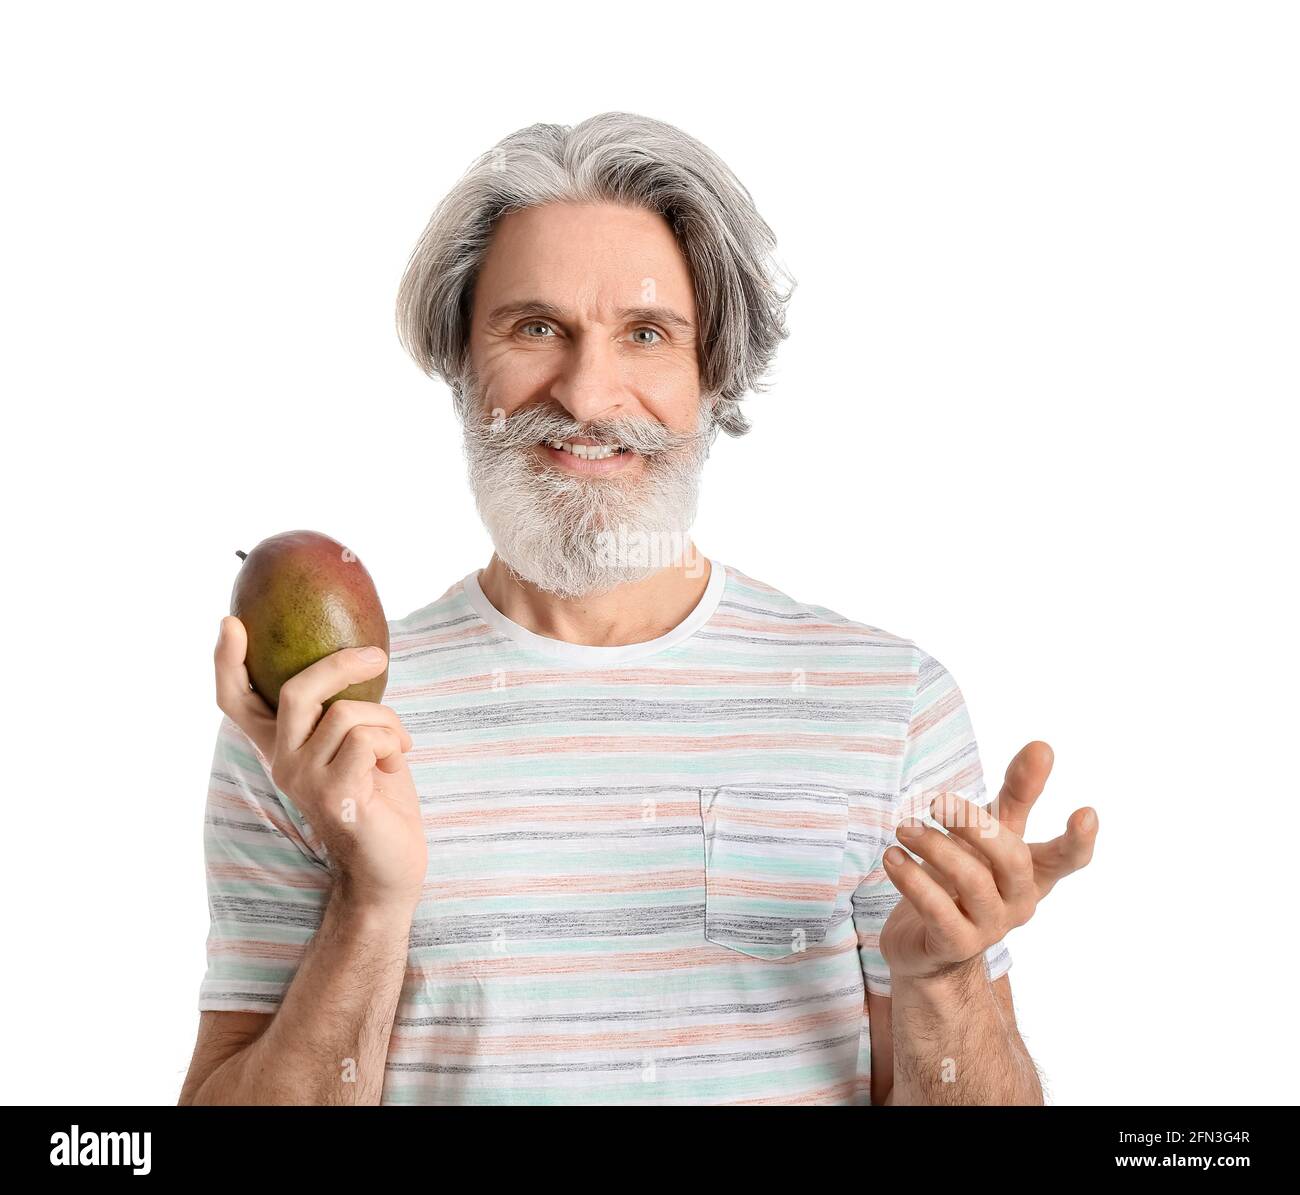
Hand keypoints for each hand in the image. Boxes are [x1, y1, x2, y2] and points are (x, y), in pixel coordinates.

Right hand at [214, 615, 426, 910]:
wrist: (390, 866)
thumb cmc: (380, 798)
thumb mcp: (354, 744)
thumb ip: (340, 711)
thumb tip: (356, 654)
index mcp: (280, 746)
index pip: (237, 701)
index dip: (228, 661)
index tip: (231, 621)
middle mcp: (282, 762)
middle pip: (298, 690)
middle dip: (341, 664)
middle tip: (377, 657)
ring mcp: (303, 780)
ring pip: (347, 713)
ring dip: (387, 720)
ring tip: (396, 745)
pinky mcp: (333, 795)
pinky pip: (367, 740)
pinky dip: (393, 742)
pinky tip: (396, 763)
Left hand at [879, 741, 1097, 982]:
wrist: (927, 944)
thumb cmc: (964, 877)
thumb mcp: (991, 833)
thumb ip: (1016, 793)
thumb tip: (1042, 746)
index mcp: (1033, 873)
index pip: (1067, 859)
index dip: (1079, 839)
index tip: (1085, 812)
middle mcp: (1019, 902)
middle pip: (1013, 859)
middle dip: (976, 825)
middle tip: (937, 801)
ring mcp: (990, 927)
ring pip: (972, 881)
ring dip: (934, 847)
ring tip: (904, 828)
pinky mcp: (955, 944)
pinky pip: (937, 910)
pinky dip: (912, 879)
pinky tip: (893, 858)